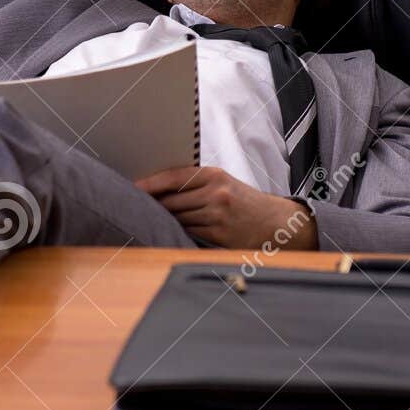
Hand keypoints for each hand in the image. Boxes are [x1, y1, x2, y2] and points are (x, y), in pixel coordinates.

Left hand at [136, 165, 317, 250]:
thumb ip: (195, 185)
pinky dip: (179, 232)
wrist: (276, 223)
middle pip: (172, 200)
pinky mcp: (219, 235)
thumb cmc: (243, 202)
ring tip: (152, 220)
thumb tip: (157, 191)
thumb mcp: (223, 184)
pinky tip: (173, 232)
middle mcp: (216, 193)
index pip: (174, 176)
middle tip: (135, 206)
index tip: (133, 187)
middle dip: (155, 204)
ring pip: (178, 217)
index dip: (151, 183)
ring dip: (166, 220)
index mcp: (214, 175)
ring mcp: (218, 214)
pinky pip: (189, 232)